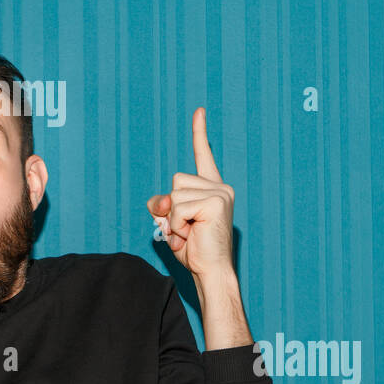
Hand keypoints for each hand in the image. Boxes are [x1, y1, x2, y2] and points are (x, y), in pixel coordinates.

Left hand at [146, 107, 235, 277]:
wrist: (211, 272)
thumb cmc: (193, 250)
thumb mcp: (171, 223)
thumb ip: (163, 205)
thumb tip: (163, 200)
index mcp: (212, 188)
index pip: (204, 155)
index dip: (200, 133)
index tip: (199, 111)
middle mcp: (219, 187)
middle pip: (175, 181)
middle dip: (170, 208)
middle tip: (186, 230)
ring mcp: (220, 193)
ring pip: (174, 195)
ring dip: (173, 220)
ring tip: (189, 234)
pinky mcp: (215, 201)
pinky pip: (178, 207)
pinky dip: (178, 226)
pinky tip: (192, 236)